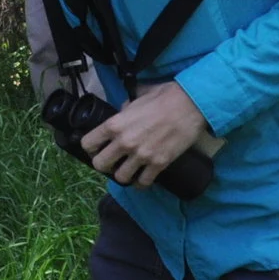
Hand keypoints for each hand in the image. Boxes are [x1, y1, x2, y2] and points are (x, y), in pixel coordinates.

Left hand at [80, 80, 211, 189]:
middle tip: (112, 161)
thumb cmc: (164, 97)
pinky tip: (143, 176)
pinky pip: (143, 182)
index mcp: (115, 124)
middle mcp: (124, 142)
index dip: (91, 147)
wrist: (190, 105)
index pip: (88, 144)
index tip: (98, 148)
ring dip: (123, 175)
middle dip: (104, 164)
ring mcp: (141, 155)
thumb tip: (123, 111)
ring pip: (120, 178)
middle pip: (100, 165)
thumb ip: (126, 109)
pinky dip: (141, 182)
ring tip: (129, 169)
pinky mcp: (159, 164)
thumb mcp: (137, 97)